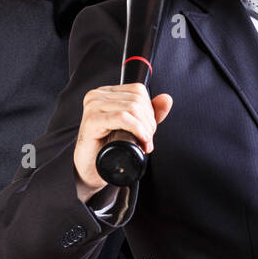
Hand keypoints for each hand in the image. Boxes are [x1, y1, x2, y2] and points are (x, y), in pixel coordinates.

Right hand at [73, 83, 172, 200]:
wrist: (91, 168)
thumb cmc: (108, 147)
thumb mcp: (134, 127)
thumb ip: (150, 112)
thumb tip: (166, 99)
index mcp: (106, 93)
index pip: (138, 90)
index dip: (149, 110)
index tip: (147, 129)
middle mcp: (97, 96)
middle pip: (137, 100)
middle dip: (149, 122)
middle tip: (146, 140)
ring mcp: (93, 106)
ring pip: (132, 108)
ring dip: (145, 129)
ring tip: (143, 143)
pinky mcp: (91, 120)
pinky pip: (122, 117)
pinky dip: (137, 129)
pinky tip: (140, 141)